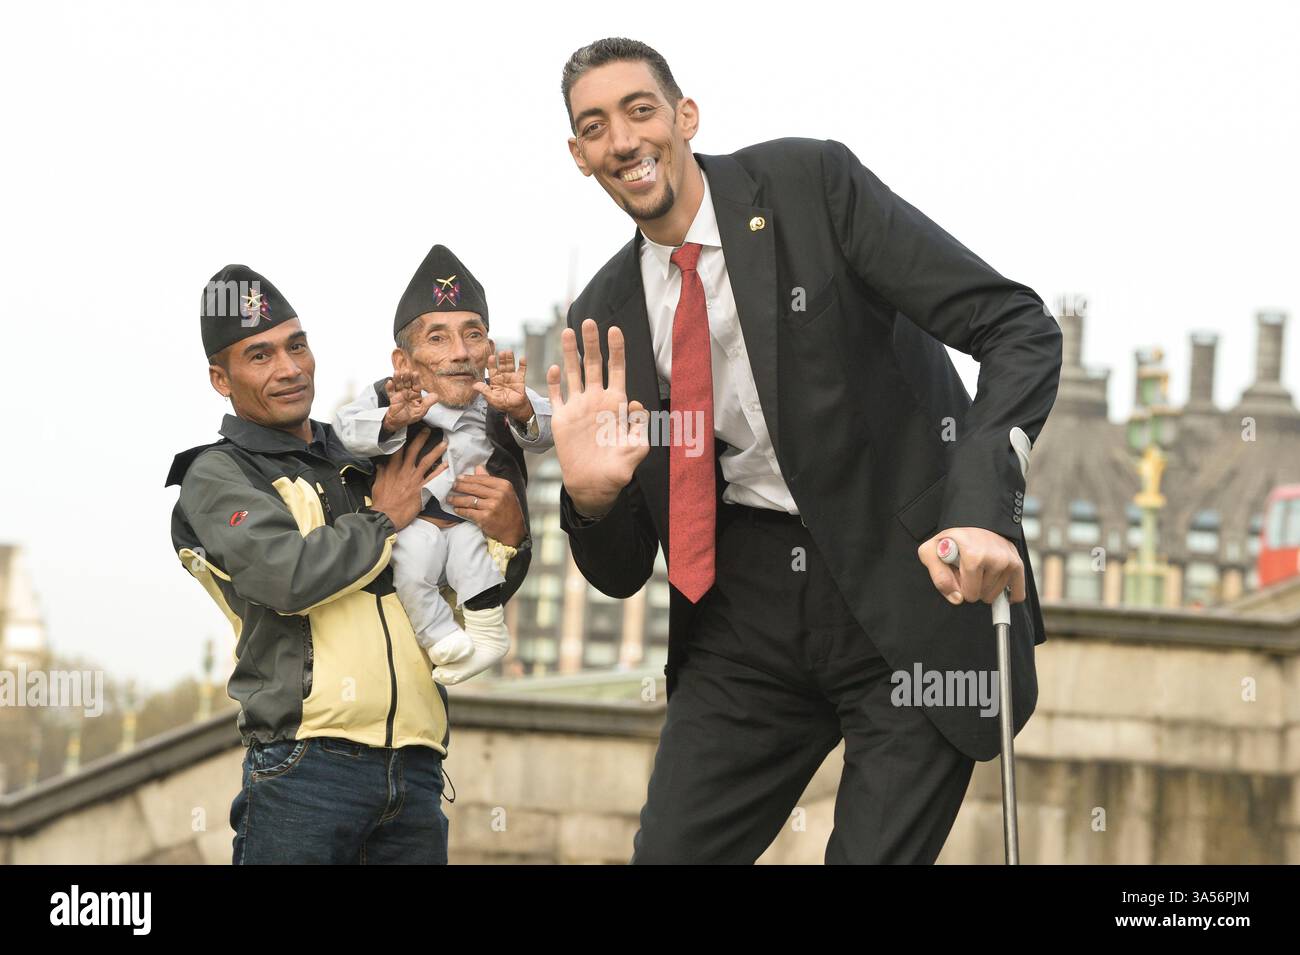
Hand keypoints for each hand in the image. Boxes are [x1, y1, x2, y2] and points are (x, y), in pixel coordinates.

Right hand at [369, 431, 446, 530]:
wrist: (385, 516)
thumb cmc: (381, 502)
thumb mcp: (377, 484)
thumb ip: (381, 472)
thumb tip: (381, 463)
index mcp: (392, 469)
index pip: (397, 449)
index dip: (402, 438)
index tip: (407, 428)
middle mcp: (403, 471)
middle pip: (413, 451)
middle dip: (421, 439)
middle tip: (428, 430)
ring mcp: (413, 480)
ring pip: (426, 461)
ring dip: (436, 452)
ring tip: (444, 444)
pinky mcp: (421, 490)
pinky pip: (433, 478)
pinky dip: (441, 471)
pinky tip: (447, 465)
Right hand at [382, 371, 437, 433]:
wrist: (400, 422)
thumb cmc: (411, 416)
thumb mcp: (422, 410)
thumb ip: (428, 402)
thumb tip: (437, 396)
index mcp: (416, 394)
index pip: (416, 385)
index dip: (416, 379)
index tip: (415, 373)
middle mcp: (408, 392)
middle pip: (407, 382)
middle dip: (406, 376)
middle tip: (406, 371)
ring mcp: (400, 394)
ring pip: (398, 384)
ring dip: (397, 378)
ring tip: (397, 373)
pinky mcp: (393, 398)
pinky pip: (391, 392)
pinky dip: (389, 387)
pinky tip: (390, 382)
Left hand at [447, 466, 524, 546]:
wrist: (514, 530)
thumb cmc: (509, 510)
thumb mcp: (504, 492)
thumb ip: (490, 480)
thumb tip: (478, 468)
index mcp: (503, 486)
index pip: (482, 479)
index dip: (468, 478)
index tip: (459, 478)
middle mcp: (499, 495)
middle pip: (474, 488)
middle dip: (460, 486)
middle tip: (452, 486)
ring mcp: (492, 506)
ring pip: (469, 500)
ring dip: (457, 499)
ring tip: (450, 498)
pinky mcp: (485, 518)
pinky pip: (469, 512)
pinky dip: (461, 510)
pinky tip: (456, 509)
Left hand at [472, 349, 532, 423]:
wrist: (515, 408)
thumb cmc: (503, 404)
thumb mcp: (491, 398)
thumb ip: (484, 390)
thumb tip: (474, 385)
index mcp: (495, 380)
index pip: (492, 370)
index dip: (492, 364)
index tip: (491, 357)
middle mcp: (503, 377)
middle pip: (502, 365)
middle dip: (501, 359)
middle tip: (501, 352)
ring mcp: (512, 377)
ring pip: (510, 365)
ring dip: (510, 359)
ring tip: (509, 352)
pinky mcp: (520, 379)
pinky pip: (522, 370)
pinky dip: (522, 364)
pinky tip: (522, 358)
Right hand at [546, 319, 649, 518]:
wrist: (594, 486)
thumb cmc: (618, 470)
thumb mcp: (635, 450)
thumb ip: (639, 430)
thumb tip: (637, 407)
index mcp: (616, 403)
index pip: (617, 370)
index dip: (616, 350)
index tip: (614, 330)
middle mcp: (596, 400)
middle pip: (593, 364)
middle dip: (591, 343)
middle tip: (588, 321)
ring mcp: (578, 407)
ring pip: (573, 373)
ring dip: (570, 353)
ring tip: (567, 331)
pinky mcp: (562, 419)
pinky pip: (557, 395)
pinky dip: (554, 382)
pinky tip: (554, 369)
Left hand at [917, 527, 1026, 605]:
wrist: (973, 521)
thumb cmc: (951, 539)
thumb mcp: (931, 552)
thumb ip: (938, 577)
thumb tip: (957, 598)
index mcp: (974, 556)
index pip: (969, 594)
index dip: (960, 586)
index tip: (957, 571)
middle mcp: (996, 559)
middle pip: (983, 596)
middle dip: (973, 586)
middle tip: (967, 568)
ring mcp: (1009, 561)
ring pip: (996, 595)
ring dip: (986, 586)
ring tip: (978, 567)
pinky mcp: (1018, 564)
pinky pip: (1017, 593)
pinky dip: (1007, 593)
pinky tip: (995, 581)